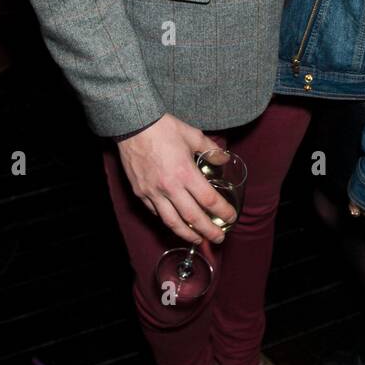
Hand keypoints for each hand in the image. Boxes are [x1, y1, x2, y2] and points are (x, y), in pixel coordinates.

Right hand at [117, 113, 236, 242]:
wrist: (133, 125)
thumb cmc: (163, 128)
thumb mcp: (192, 135)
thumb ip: (210, 150)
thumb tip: (224, 159)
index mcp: (185, 173)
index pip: (208, 200)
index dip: (222, 211)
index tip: (230, 218)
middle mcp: (169, 187)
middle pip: (192, 217)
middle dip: (208, 231)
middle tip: (218, 238)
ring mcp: (153, 192)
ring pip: (172, 221)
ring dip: (186, 234)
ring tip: (197, 239)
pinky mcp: (140, 192)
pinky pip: (155, 212)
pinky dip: (167, 220)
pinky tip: (175, 222)